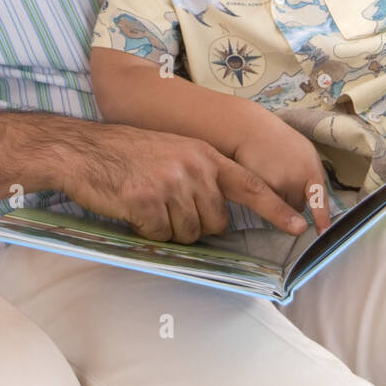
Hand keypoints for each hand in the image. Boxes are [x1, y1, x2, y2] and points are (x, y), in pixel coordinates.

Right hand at [61, 121, 308, 244]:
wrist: (85, 150)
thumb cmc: (127, 154)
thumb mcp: (173, 152)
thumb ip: (199, 175)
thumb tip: (218, 213)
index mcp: (203, 154)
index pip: (249, 184)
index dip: (276, 208)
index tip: (300, 225)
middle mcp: (193, 168)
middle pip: (216, 222)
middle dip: (196, 224)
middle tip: (167, 206)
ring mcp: (171, 184)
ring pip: (189, 233)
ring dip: (169, 229)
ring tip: (147, 203)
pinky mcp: (148, 201)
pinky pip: (161, 235)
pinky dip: (148, 231)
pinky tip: (134, 209)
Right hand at [232, 114, 330, 234]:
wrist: (252, 131)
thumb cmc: (280, 141)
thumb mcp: (305, 152)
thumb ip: (313, 175)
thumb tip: (318, 199)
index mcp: (311, 169)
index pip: (319, 198)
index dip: (321, 217)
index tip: (323, 231)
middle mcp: (296, 179)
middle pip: (298, 207)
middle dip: (292, 197)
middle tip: (282, 176)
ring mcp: (278, 185)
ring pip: (282, 208)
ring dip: (278, 198)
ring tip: (271, 176)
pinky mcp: (262, 189)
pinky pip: (268, 204)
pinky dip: (265, 196)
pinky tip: (262, 179)